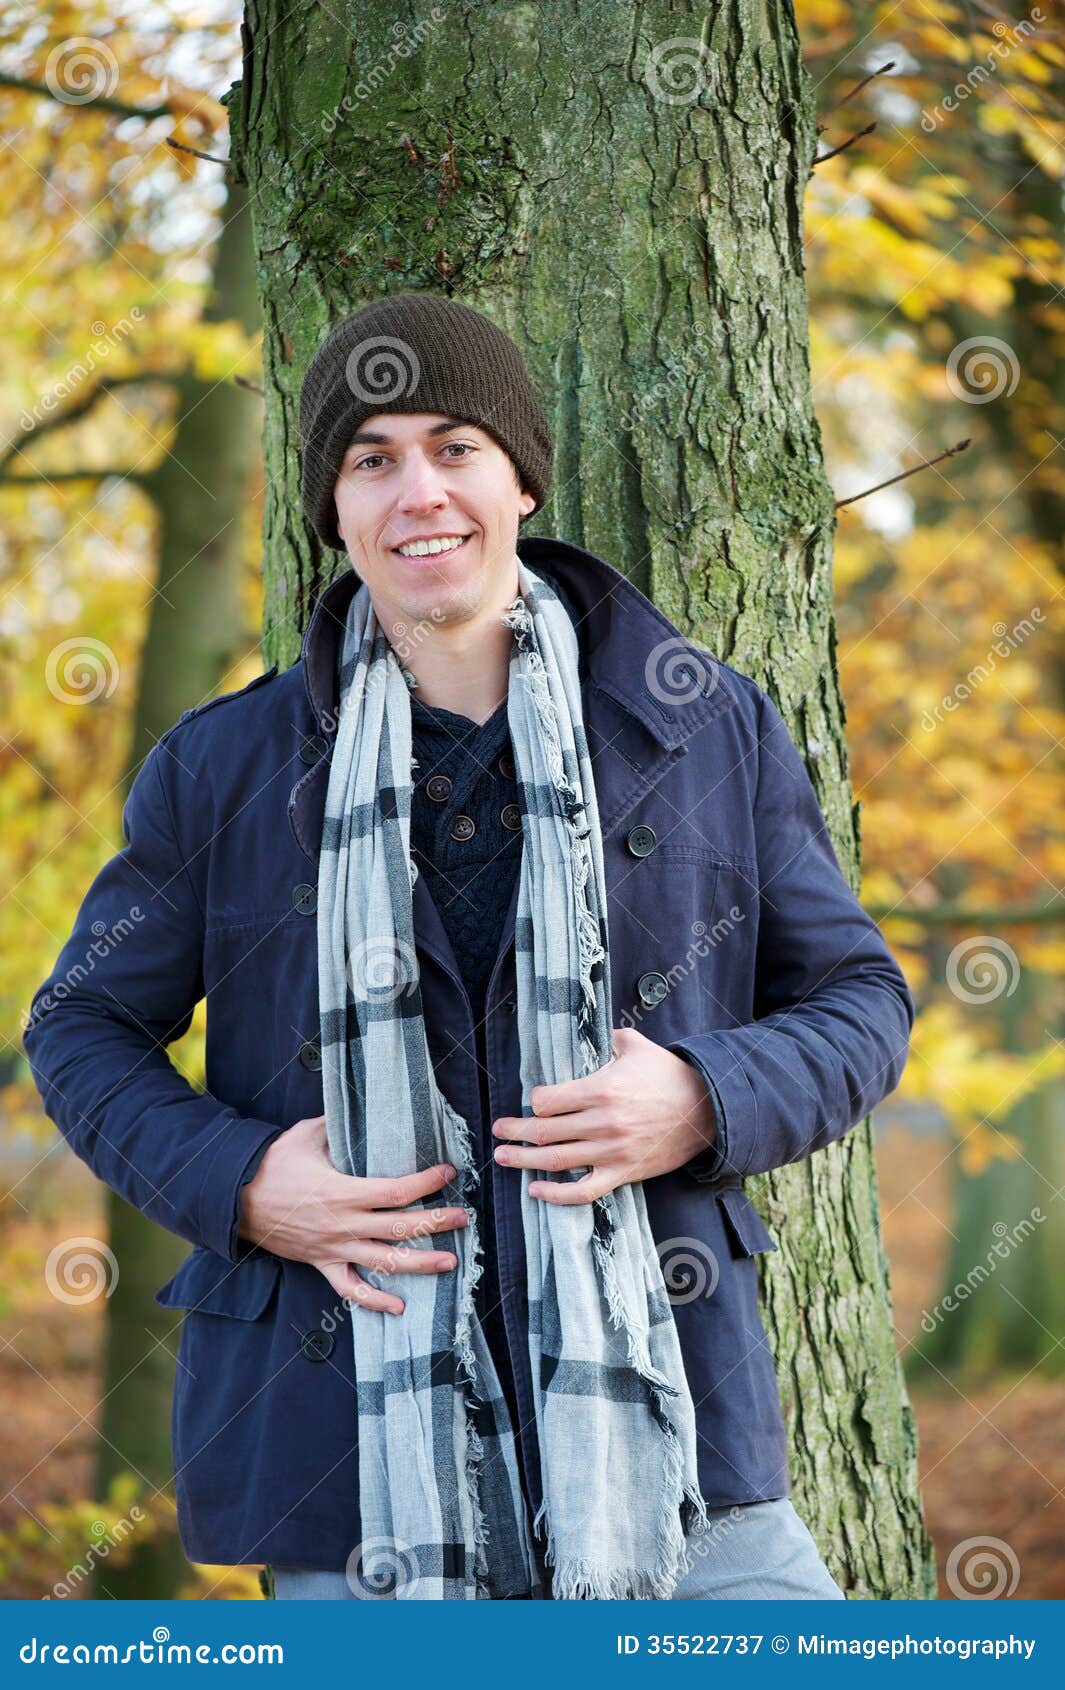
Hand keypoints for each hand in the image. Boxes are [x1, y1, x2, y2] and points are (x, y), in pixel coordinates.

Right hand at [237, 1114, 469, 1313]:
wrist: (234, 1196)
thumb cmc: (271, 1162)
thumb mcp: (307, 1134)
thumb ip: (337, 1124)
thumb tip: (360, 1110)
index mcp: (344, 1191)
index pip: (397, 1191)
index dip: (427, 1182)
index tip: (448, 1172)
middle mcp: (344, 1224)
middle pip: (400, 1227)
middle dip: (436, 1222)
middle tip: (464, 1219)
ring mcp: (334, 1247)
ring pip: (384, 1262)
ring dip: (420, 1264)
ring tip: (449, 1262)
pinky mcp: (321, 1262)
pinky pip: (350, 1288)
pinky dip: (375, 1300)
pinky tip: (399, 1307)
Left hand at [490, 1027, 716, 1204]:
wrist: (707, 1110)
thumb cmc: (670, 1075)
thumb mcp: (638, 1046)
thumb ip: (612, 1038)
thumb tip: (602, 1034)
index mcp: (600, 1089)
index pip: (548, 1100)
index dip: (535, 1101)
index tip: (533, 1101)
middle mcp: (601, 1122)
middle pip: (544, 1131)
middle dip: (515, 1131)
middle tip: (498, 1130)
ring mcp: (611, 1151)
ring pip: (556, 1160)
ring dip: (524, 1160)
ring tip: (503, 1157)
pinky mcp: (623, 1172)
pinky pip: (584, 1191)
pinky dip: (557, 1195)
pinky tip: (536, 1190)